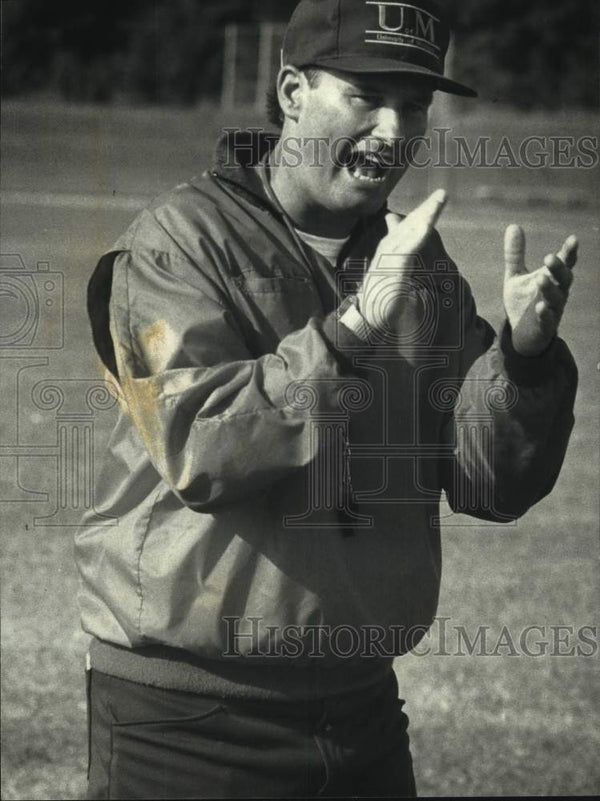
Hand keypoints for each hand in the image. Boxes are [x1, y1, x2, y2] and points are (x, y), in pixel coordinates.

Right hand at [358, 189, 446, 331]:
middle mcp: (386, 256)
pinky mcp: (390, 273)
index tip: (433, 203)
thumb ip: (399, 269)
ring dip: (423, 217)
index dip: (417, 216)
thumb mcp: (391, 284)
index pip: (404, 232)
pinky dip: (415, 238)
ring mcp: (387, 263)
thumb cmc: (377, 307)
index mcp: (388, 258)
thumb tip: (405, 274)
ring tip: (438, 202)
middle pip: (407, 227)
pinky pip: (405, 252)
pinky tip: (427, 226)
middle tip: (442, 194)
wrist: (362, 325)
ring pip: (407, 235)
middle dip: (424, 210)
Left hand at [504, 225, 577, 356]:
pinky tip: (540, 307)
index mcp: (552, 279)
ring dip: (550, 288)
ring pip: (556, 298)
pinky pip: (548, 320)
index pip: (563, 263)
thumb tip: (513, 225)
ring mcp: (552, 310)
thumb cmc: (522, 302)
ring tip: (541, 278)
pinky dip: (545, 313)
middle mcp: (557, 293)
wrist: (520, 334)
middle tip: (550, 257)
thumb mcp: (516, 276)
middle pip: (564, 279)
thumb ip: (515, 254)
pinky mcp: (544, 327)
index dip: (569, 252)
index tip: (573, 239)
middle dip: (559, 268)